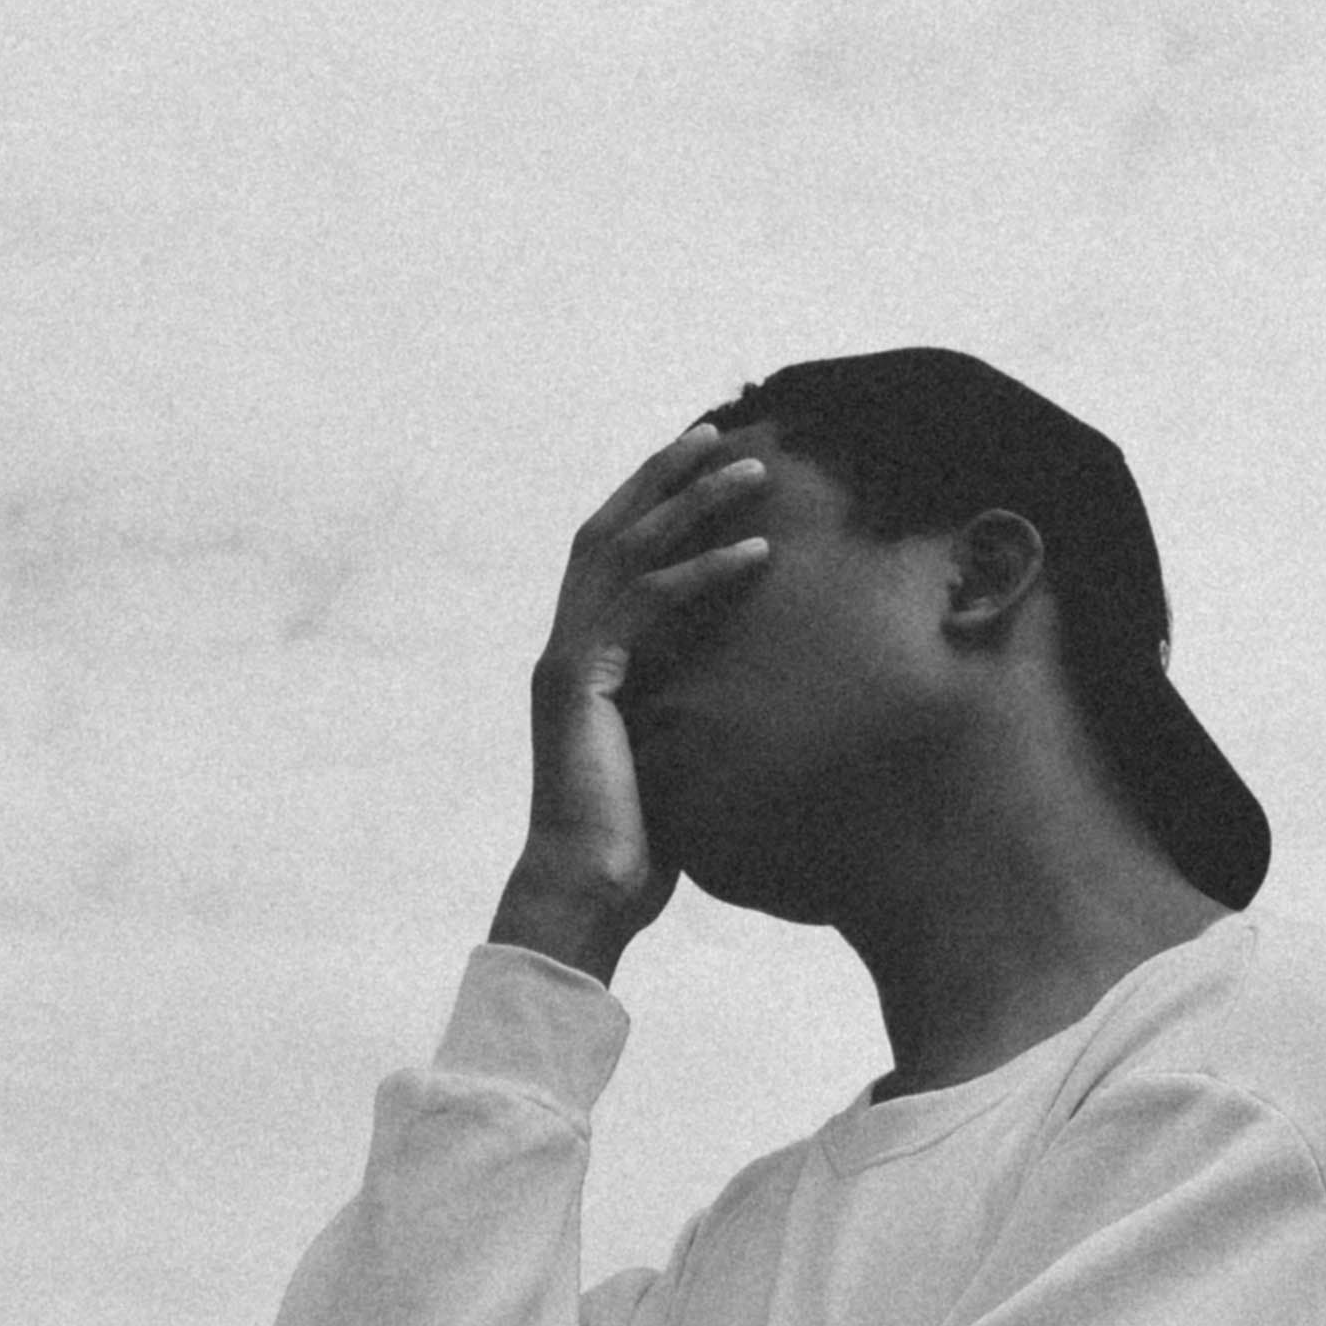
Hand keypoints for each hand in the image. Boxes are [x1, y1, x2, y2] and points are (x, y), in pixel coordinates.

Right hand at [490, 420, 770, 974]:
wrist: (588, 893)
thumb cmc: (642, 841)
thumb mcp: (679, 752)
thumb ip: (696, 704)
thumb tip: (760, 686)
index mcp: (585, 657)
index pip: (615, 554)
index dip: (655, 501)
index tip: (707, 462)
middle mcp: (566, 646)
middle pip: (611, 529)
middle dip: (665, 476)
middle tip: (722, 432)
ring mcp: (566, 659)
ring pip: (626, 550)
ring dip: (691, 503)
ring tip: (752, 470)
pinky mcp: (579, 681)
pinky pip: (645, 605)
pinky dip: (701, 572)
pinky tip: (756, 552)